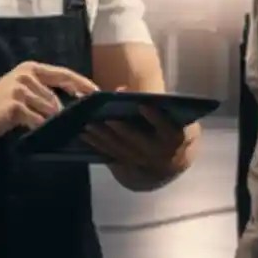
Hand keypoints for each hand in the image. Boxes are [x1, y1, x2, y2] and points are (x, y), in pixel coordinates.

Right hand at [0, 61, 98, 141]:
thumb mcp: (21, 89)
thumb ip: (43, 91)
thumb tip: (70, 104)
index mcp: (31, 69)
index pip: (64, 74)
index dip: (83, 85)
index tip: (98, 94)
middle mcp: (27, 76)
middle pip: (57, 100)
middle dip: (62, 115)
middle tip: (63, 126)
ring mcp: (21, 90)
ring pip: (49, 112)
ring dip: (47, 123)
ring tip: (38, 128)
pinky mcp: (15, 106)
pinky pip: (37, 122)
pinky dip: (38, 128)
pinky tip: (30, 130)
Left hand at [81, 105, 197, 178]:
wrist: (170, 161)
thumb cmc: (168, 127)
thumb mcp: (170, 116)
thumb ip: (152, 104)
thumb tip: (121, 91)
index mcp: (174, 138)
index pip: (167, 128)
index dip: (156, 118)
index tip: (143, 105)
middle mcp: (159, 154)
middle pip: (139, 142)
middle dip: (123, 131)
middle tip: (108, 119)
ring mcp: (142, 162)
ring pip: (121, 150)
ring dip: (104, 138)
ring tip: (90, 124)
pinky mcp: (126, 165)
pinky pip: (110, 155)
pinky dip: (96, 145)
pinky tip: (84, 134)